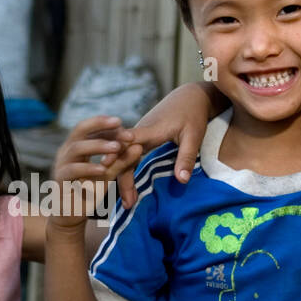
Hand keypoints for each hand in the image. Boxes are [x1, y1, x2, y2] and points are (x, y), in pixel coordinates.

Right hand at [48, 116, 141, 230]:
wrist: (70, 216)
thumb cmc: (88, 192)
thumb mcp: (107, 175)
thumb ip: (120, 161)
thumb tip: (138, 146)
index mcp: (77, 146)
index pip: (91, 128)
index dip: (106, 124)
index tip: (123, 124)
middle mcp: (66, 151)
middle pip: (80, 130)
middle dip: (99, 125)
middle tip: (119, 123)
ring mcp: (61, 164)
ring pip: (77, 148)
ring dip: (98, 146)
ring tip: (117, 147)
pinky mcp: (60, 180)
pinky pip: (73, 170)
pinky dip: (88, 168)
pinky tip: (103, 168)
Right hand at [109, 82, 215, 207]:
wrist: (190, 96)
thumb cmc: (192, 114)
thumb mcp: (193, 135)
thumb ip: (186, 157)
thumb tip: (181, 180)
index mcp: (151, 129)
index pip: (128, 143)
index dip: (117, 156)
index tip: (107, 171)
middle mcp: (139, 132)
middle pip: (123, 156)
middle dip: (122, 179)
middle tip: (127, 204)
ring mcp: (139, 136)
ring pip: (124, 158)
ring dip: (124, 179)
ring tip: (128, 203)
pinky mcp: (141, 139)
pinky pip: (129, 157)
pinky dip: (127, 172)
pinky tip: (130, 189)